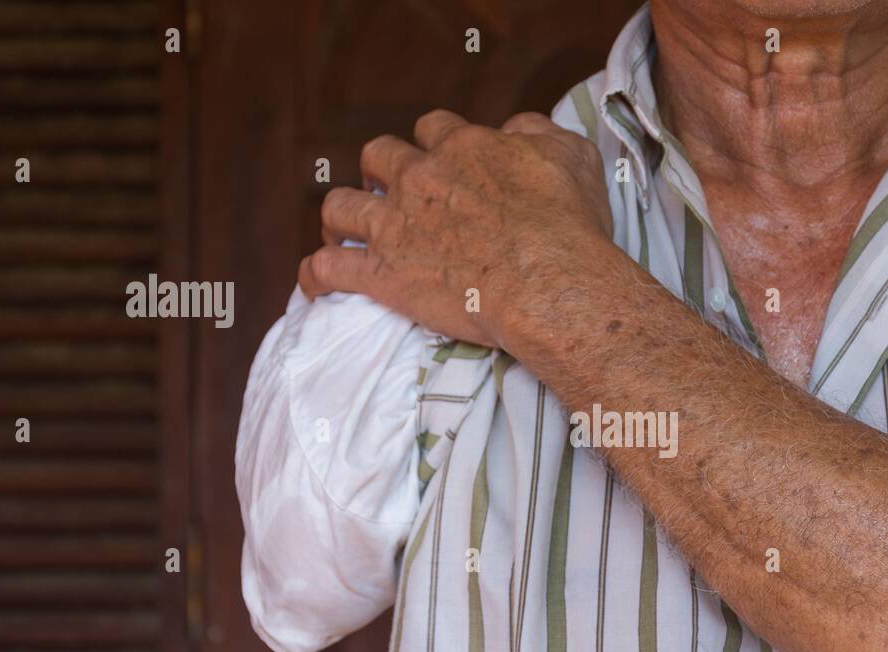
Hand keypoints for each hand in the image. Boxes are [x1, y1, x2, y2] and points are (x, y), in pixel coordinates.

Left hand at [298, 109, 612, 351]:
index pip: (433, 128)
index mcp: (463, 147)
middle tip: (392, 193)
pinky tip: (317, 282)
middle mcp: (420, 178)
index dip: (435, 143)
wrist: (549, 286)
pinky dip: (316, 274)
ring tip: (346, 232)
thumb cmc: (568, 225)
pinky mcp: (381, 274)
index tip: (443, 161)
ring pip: (339, 206)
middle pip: (377, 156)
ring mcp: (394, 225)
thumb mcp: (571, 156)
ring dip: (340, 217)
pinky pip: (327, 268)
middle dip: (379, 170)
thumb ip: (537, 132)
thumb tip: (515, 128)